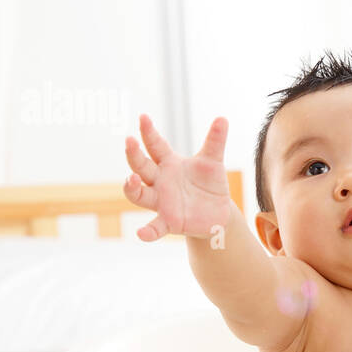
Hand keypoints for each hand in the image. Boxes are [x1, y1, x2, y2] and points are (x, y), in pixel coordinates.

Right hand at [123, 114, 232, 241]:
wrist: (217, 212)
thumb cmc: (208, 183)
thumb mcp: (213, 161)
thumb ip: (215, 141)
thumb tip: (222, 118)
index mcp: (169, 163)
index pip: (155, 145)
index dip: (148, 132)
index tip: (143, 117)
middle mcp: (159, 181)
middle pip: (141, 166)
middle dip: (134, 154)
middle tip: (129, 141)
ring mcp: (161, 202)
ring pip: (139, 195)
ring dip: (132, 187)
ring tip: (132, 179)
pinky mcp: (169, 221)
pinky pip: (154, 227)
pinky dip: (147, 232)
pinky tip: (141, 234)